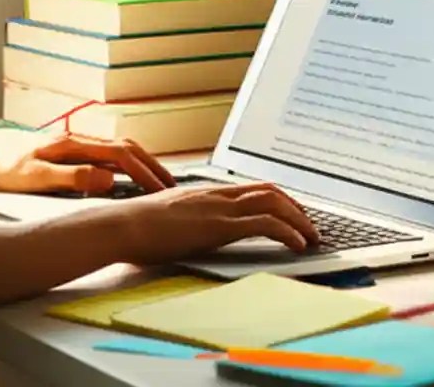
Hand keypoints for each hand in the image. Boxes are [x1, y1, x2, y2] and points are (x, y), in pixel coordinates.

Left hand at [0, 129, 175, 194]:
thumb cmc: (7, 169)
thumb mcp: (37, 177)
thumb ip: (73, 177)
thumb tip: (108, 178)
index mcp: (75, 146)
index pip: (122, 156)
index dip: (145, 173)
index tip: (161, 192)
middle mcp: (80, 141)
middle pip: (128, 148)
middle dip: (153, 166)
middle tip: (172, 187)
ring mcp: (78, 144)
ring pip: (121, 149)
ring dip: (143, 164)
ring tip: (160, 183)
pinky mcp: (73, 150)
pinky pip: (110, 154)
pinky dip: (128, 164)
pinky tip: (132, 178)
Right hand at [107, 182, 320, 262]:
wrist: (120, 226)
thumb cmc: (134, 228)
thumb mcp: (166, 220)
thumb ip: (184, 222)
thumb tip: (186, 235)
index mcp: (205, 193)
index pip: (251, 188)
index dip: (277, 200)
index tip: (291, 214)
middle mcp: (216, 195)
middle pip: (270, 191)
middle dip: (296, 208)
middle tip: (310, 227)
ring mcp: (219, 208)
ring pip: (274, 202)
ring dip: (300, 220)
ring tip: (312, 238)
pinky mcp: (219, 226)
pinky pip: (266, 224)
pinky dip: (289, 232)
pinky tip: (298, 245)